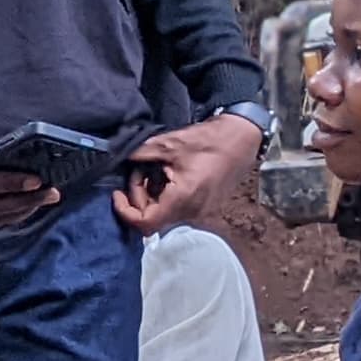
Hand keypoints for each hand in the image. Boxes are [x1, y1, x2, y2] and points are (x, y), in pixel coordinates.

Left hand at [113, 116, 260, 234]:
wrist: (242, 138)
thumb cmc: (210, 140)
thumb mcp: (169, 143)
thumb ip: (140, 154)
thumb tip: (119, 158)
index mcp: (183, 199)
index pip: (145, 223)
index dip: (125, 211)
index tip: (118, 193)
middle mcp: (193, 211)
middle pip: (153, 218)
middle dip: (138, 196)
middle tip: (139, 171)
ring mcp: (201, 211)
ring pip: (164, 213)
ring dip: (152, 195)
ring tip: (155, 170)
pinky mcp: (206, 207)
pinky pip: (178, 208)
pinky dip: (166, 195)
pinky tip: (169, 175)